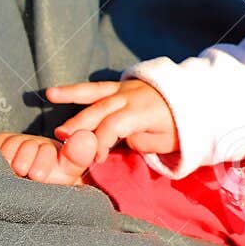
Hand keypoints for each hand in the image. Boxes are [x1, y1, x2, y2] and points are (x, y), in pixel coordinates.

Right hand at [45, 77, 177, 159]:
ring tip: (52, 105)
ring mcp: (123, 90)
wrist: (192, 99)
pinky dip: (75, 90)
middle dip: (80, 125)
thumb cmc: (179, 127)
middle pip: (100, 111)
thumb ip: (141, 142)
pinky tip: (54, 93)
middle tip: (61, 139)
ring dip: (72, 101)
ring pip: (94, 96)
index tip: (95, 158)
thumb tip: (120, 141)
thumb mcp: (165, 141)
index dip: (101, 142)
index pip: (113, 126)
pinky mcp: (119, 87)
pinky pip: (95, 87)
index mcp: (141, 112)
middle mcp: (129, 97)